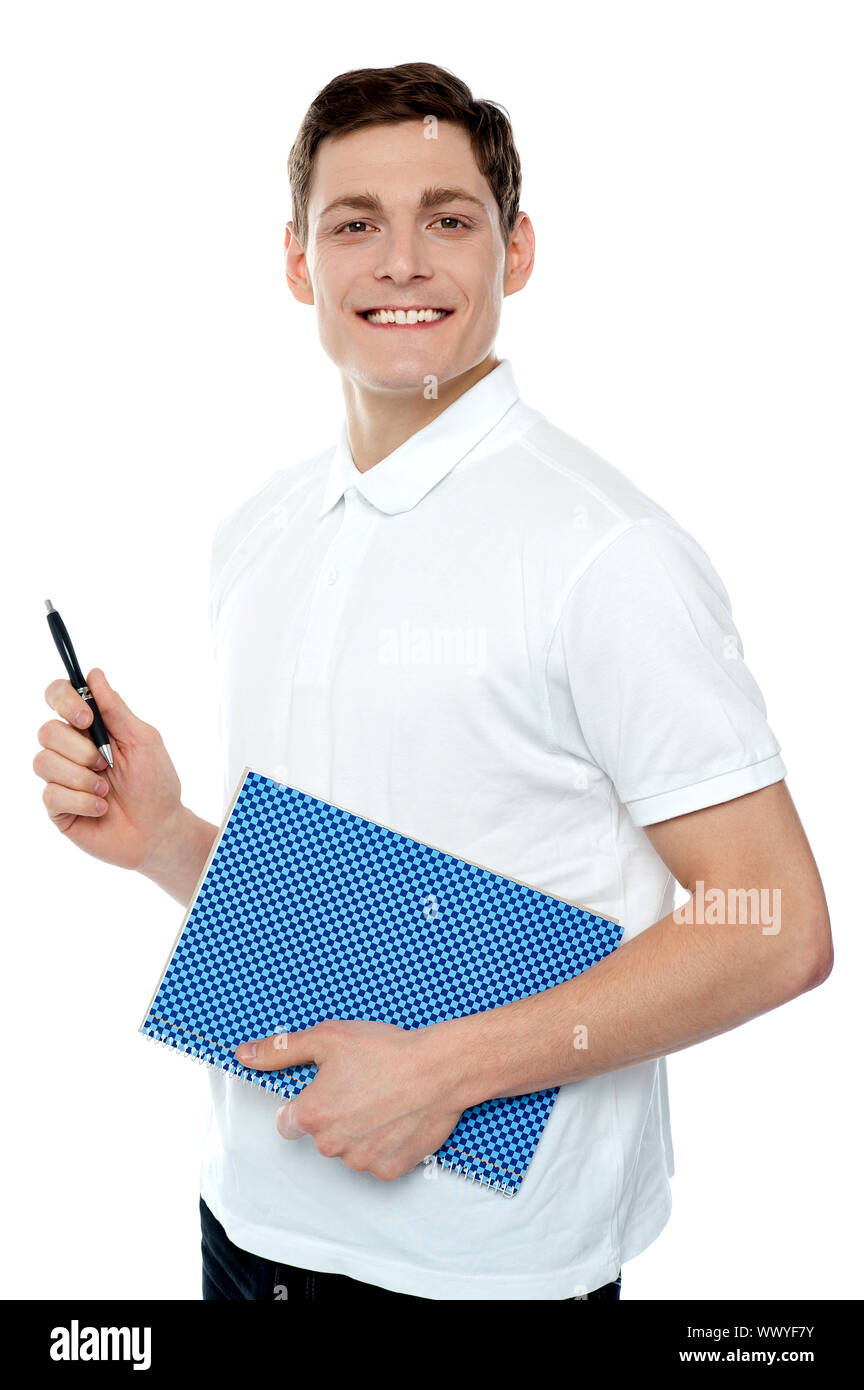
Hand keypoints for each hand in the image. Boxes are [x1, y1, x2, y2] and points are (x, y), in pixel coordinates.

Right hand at [34, 665, 184, 870]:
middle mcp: (70, 748)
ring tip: (106, 790)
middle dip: (80, 749)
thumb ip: (116, 709)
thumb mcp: (143, 740)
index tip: (87, 717)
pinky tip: (102, 808)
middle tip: (106, 765)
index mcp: (90, 727)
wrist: (159, 829)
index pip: (58, 696)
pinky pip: (51, 794)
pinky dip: (82, 801)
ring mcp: (60, 777)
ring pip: (43, 762)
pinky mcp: (57, 807)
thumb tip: (94, 673)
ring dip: (81, 778)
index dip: (63, 700)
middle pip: (47, 730)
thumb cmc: (156, 783)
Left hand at [235, 1020, 463, 1181]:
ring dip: (359, 1131)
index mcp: (311, 1115)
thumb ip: (281, 1050)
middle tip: (361, 1086)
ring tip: (384, 1099)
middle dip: (335, 1115)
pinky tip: (397, 1118)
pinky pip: (377, 1161)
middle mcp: (331, 1145)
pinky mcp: (390, 1170)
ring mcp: (361, 1161)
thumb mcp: (328, 1037)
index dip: (305, 1104)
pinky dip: (384, 1144)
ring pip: (349, 1150)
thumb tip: (245, 1054)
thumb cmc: (386, 1050)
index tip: (327, 1088)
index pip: (287, 1123)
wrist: (440, 1069)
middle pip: (321, 1136)